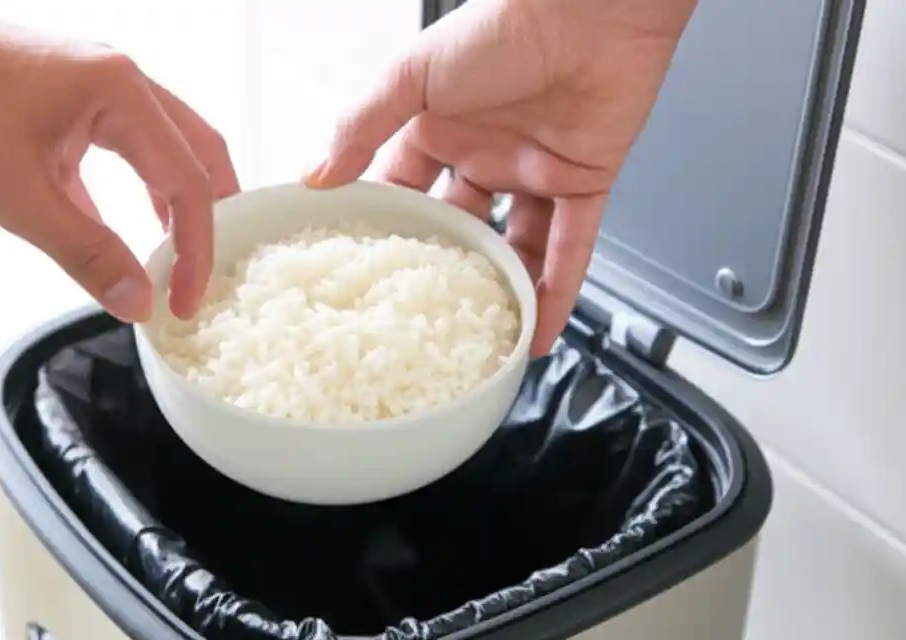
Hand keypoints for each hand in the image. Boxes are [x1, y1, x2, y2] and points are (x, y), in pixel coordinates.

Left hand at [0, 0, 237, 320]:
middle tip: (198, 281)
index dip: (195, 254)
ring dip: (179, 203)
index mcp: (122, 96)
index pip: (189, 185)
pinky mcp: (79, 88)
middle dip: (210, 222)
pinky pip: (135, 141)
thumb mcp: (17, 198)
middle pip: (200, 155)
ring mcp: (104, 79)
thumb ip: (86, 252)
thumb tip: (137, 304)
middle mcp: (126, 79)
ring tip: (176, 259)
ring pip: (172, 146)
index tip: (184, 306)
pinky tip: (132, 225)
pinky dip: (146, 185)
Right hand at [307, 0, 696, 354]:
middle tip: (417, 321)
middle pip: (458, 230)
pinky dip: (557, 291)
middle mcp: (484, 155)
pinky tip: (538, 330)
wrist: (590, 7)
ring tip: (477, 341)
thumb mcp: (413, 77)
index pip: (403, 192)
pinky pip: (569, 249)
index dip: (385, 230)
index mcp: (438, 129)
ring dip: (500, 291)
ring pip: (513, 248)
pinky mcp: (584, 183)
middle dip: (441, 273)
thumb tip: (315, 176)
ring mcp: (534, 172)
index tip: (362, 275)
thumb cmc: (502, 26)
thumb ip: (362, 126)